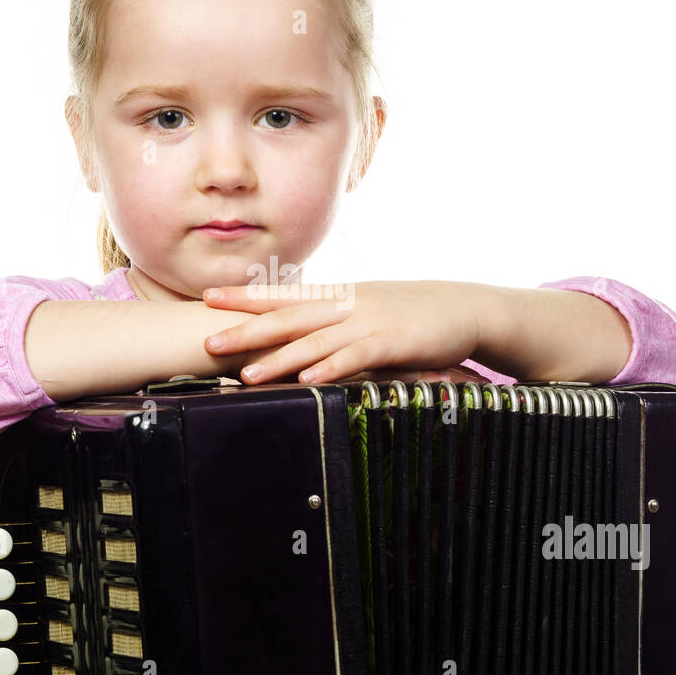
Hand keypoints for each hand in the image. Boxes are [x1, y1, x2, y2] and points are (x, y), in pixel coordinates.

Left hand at [201, 280, 486, 384]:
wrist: (467, 308)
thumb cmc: (416, 314)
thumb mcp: (370, 311)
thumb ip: (336, 322)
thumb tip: (302, 338)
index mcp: (339, 297)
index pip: (283, 294)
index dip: (245, 296)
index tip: (207, 296)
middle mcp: (348, 306)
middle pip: (289, 317)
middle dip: (246, 330)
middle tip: (207, 341)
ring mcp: (369, 322)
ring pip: (316, 341)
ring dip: (280, 358)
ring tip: (246, 373)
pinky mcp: (393, 342)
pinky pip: (357, 357)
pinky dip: (331, 368)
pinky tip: (309, 380)